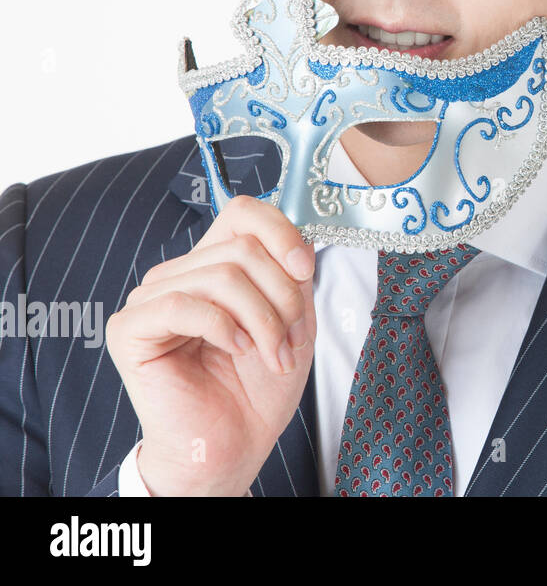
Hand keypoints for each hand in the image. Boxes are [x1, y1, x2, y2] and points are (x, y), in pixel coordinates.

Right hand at [105, 194, 316, 495]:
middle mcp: (180, 274)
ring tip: (273, 355)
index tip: (305, 271)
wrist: (236, 443)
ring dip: (263, 320)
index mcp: (216, 265)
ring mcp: (151, 299)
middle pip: (241, 249)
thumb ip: (292, 275)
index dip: (280, 233)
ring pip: (222, 276)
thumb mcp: (293, 319)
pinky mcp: (130, 329)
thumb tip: (298, 243)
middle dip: (281, 296)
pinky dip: (223, 327)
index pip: (243, 213)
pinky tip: (236, 350)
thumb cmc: (258, 388)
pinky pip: (183, 304)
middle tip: (292, 338)